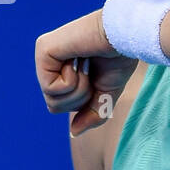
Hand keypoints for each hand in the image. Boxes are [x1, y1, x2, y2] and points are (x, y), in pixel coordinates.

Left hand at [35, 10, 139, 136]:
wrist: (126, 37)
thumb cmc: (119, 58)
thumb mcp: (105, 94)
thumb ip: (91, 114)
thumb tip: (74, 132)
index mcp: (61, 68)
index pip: (59, 104)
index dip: (82, 101)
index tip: (95, 78)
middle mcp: (49, 60)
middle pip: (53, 105)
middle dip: (79, 98)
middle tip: (91, 74)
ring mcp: (44, 53)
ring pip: (51, 99)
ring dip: (78, 90)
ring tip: (86, 66)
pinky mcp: (43, 49)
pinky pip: (50, 87)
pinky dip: (71, 81)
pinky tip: (78, 60)